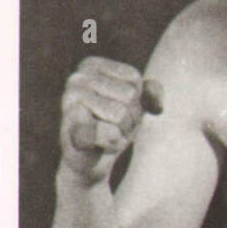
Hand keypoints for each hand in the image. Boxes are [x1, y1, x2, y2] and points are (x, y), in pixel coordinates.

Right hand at [59, 56, 162, 183]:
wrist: (90, 162)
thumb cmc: (114, 126)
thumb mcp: (138, 105)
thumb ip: (152, 93)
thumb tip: (156, 104)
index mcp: (91, 66)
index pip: (134, 79)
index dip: (136, 101)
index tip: (120, 110)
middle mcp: (77, 78)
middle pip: (128, 96)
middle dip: (129, 118)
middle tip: (112, 127)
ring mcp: (70, 102)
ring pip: (120, 115)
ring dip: (121, 132)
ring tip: (105, 134)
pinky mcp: (70, 128)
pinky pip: (108, 133)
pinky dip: (111, 144)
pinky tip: (98, 145)